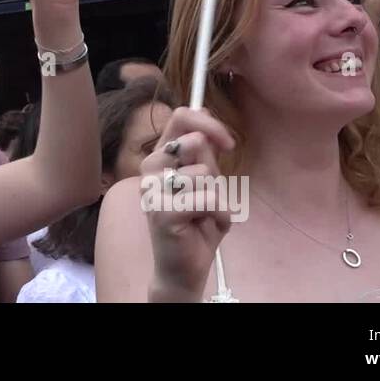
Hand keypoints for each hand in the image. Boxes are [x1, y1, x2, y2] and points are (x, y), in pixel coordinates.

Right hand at [140, 107, 235, 301]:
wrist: (184, 267)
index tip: (229, 143)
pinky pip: (208, 198)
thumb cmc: (198, 224)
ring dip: (217, 197)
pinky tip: (207, 225)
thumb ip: (205, 151)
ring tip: (205, 214)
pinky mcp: (162, 211)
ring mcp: (153, 189)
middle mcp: (151, 169)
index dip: (209, 122)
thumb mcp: (208, 182)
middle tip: (210, 194)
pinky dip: (219, 214)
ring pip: (204, 173)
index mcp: (161, 157)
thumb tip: (208, 112)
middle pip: (193, 139)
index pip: (180, 117)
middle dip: (215, 168)